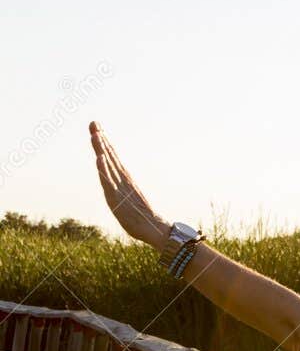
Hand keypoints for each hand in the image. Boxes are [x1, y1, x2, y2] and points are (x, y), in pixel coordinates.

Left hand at [89, 122, 169, 246]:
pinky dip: (104, 169)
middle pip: (109, 155)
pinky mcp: (117, 198)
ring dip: (102, 149)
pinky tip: (99, 158)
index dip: (104, 142)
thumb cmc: (141, 217)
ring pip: (108, 165)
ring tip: (96, 134)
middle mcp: (122, 180)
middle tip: (93, 122)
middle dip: (101, 138)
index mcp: (124, 179)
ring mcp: (120, 187)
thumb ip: (121, 191)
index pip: (112, 156)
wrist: (154, 228)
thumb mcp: (128, 200)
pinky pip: (108, 181)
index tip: (97, 127)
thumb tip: (119, 187)